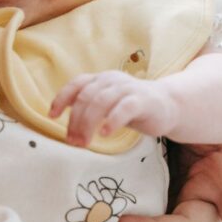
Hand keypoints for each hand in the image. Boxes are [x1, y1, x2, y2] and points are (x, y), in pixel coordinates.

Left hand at [50, 70, 175, 146]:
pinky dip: (111, 120)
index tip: (52, 116)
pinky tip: (104, 133)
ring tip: (84, 142)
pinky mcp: (143, 100)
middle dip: (75, 120)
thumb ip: (88, 106)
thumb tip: (62, 117)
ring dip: (88, 123)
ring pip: (101, 101)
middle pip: (86, 96)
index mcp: (100, 79)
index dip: (62, 98)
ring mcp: (128, 88)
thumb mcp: (107, 104)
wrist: (169, 106)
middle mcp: (112, 80)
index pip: (76, 84)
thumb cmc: (132, 107)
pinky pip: (124, 108)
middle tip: (72, 141)